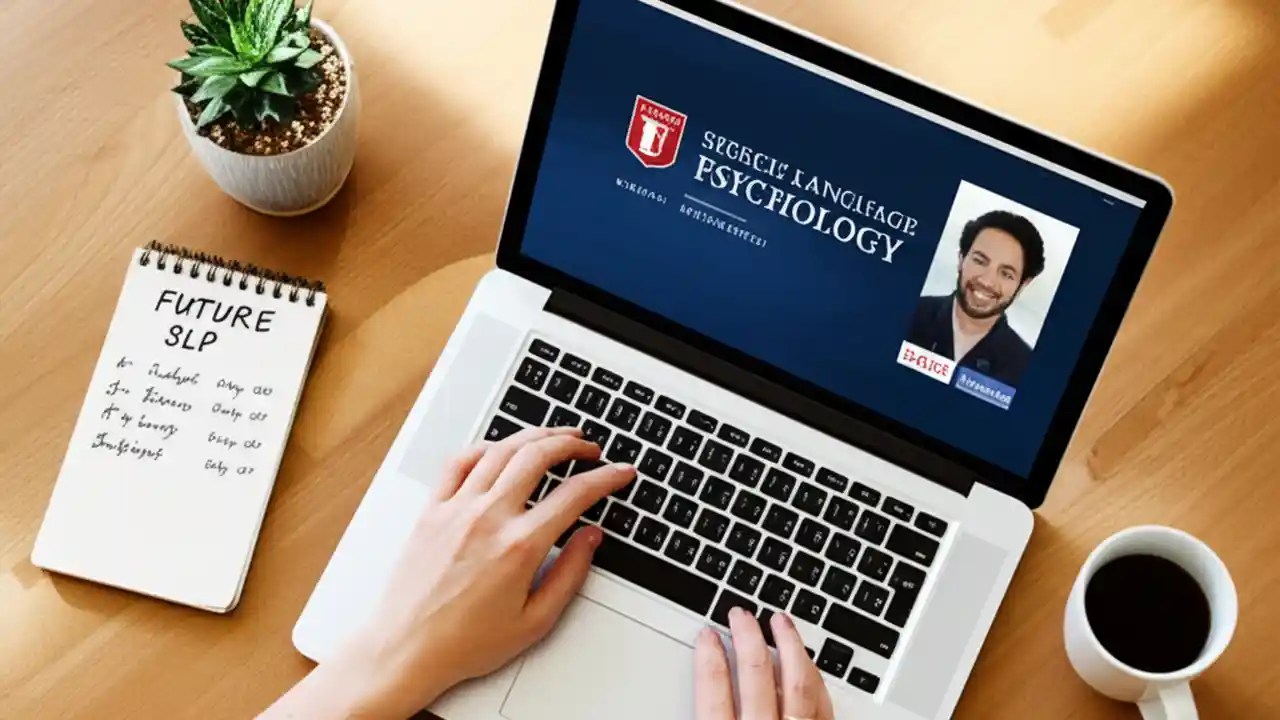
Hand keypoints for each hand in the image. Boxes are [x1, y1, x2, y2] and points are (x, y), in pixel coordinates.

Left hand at [262, 426, 635, 719]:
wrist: (406, 650)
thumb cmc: (465, 643)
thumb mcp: (535, 621)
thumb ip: (570, 574)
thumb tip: (591, 539)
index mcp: (519, 546)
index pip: (575, 494)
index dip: (606, 477)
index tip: (620, 472)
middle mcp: (488, 518)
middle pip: (538, 455)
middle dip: (571, 443)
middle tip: (589, 448)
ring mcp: (457, 509)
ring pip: (501, 449)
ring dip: (534, 435)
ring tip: (553, 437)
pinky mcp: (432, 510)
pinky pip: (459, 461)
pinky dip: (485, 446)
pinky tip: (500, 448)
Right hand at [695, 608, 835, 719]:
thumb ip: (712, 714)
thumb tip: (704, 689)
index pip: (715, 695)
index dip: (709, 660)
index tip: (708, 635)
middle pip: (756, 675)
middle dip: (747, 638)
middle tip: (740, 615)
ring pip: (797, 682)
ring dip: (788, 644)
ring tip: (780, 620)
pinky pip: (822, 702)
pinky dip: (814, 676)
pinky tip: (808, 660)